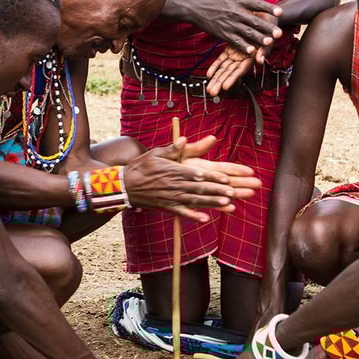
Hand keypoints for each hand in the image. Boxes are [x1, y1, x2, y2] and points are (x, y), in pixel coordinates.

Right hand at [123, 135, 262, 221]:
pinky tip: (205, 219)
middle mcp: (175, 185)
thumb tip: (184, 139)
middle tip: (233, 192)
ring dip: (211, 203)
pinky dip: (194, 216)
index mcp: (174, 170)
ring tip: (226, 204)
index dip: (212, 176)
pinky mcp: (167, 206)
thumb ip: (172, 149)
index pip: (197, 173)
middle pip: (200, 188)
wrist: (125, 185)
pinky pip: (182, 213)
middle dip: (217, 190)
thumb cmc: (142, 167)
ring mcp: (171, 197)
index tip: (226, 178)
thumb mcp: (156, 153)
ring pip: (195, 201)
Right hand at [180, 0, 281, 54]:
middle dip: (267, 27)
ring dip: (258, 38)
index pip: (257, 4)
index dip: (269, 8)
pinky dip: (243, 46)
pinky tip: (252, 51)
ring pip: (247, 33)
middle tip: (279, 33)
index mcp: (239, 1)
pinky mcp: (223, 34)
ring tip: (269, 42)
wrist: (196, 7)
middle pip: (254, 21)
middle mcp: (236, 13)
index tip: (280, 12)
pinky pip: (235, 41)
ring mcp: (230, 24)